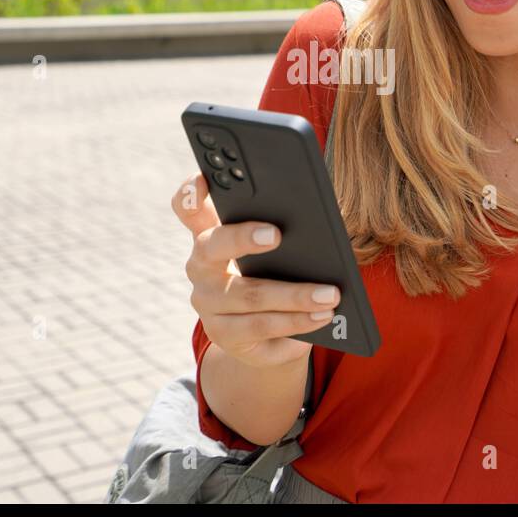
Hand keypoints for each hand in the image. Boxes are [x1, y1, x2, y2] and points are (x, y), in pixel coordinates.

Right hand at [171, 171, 340, 368]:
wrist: (262, 333)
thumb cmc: (272, 273)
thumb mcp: (271, 248)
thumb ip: (278, 225)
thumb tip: (310, 218)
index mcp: (209, 234)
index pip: (188, 208)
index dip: (190, 194)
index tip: (204, 180)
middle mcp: (200, 268)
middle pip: (213, 247)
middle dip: (244, 239)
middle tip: (277, 234)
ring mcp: (207, 305)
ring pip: (249, 296)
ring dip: (293, 295)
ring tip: (329, 294)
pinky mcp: (223, 336)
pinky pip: (262, 329)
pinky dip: (296, 322)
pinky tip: (321, 317)